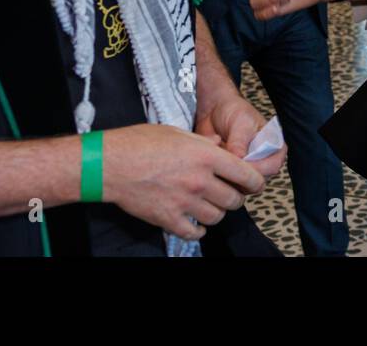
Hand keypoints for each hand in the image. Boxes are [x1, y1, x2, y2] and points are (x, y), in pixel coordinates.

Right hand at [102, 124, 265, 240]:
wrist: (110, 164)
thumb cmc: (140, 143)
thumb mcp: (178, 133)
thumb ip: (203, 142)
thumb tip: (219, 145)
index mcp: (206, 156)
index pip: (247, 176)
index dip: (255, 182)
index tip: (254, 184)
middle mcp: (200, 181)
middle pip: (234, 200)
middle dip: (235, 198)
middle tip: (228, 194)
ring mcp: (185, 202)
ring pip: (217, 217)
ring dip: (216, 213)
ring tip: (209, 206)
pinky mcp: (168, 219)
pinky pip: (194, 233)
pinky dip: (198, 231)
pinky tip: (195, 223)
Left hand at [195, 94, 286, 179]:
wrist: (215, 110)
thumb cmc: (233, 111)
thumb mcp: (240, 122)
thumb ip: (240, 142)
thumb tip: (239, 159)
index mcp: (274, 147)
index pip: (272, 166)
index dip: (257, 168)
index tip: (240, 162)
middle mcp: (263, 161)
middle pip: (257, 181)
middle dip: (239, 174)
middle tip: (224, 161)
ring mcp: (247, 169)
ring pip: (240, 186)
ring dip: (227, 175)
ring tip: (218, 156)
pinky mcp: (231, 174)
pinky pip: (226, 184)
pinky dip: (218, 174)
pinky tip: (212, 159)